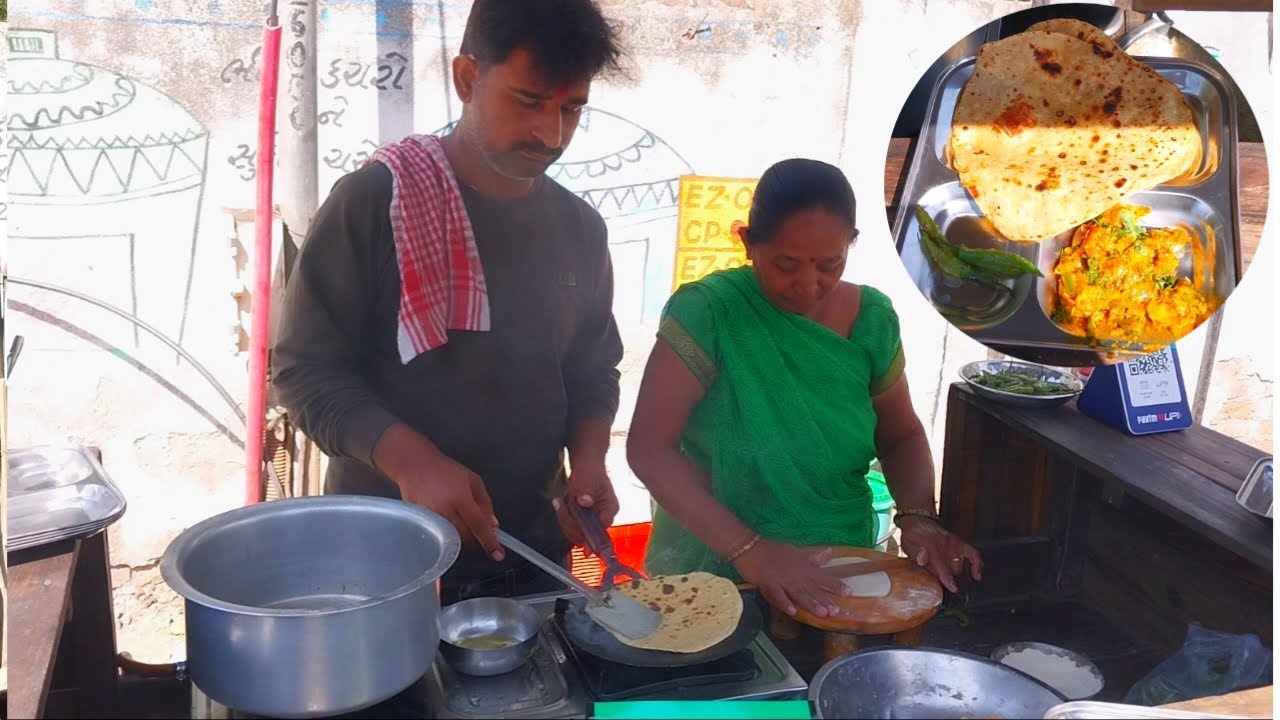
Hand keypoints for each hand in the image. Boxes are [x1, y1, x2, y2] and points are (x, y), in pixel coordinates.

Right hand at [372, 423, 503, 560]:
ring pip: (452, 540)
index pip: (478, 525)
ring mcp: (430, 519)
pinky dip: (447, 533)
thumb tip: (493, 525)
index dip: (490, 541)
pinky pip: (438, 536)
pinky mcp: (420, 523)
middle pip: (466, 537)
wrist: (414, 465)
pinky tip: (445, 519)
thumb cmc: (445, 470)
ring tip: (457, 517)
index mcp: (460, 498)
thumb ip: (485, 502)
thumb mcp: (473, 480)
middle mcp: (444, 511)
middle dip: (475, 536)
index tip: (498, 554)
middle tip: (475, 524)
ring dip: (461, 535)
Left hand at [552, 463, 619, 548]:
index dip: (591, 538)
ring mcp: (593, 516)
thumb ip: (586, 491)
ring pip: (577, 531)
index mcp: (610, 508)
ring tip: (560, 501)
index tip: (586, 550)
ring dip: (565, 519)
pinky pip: (572, 525)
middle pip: (587, 533)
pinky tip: (561, 503)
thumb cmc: (589, 469)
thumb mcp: (588, 479)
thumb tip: (585, 501)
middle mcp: (603, 515)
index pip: (600, 529)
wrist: (584, 462)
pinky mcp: (583, 516)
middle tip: (561, 506)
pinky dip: (564, 517)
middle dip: (571, 523)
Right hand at [732, 539, 848, 617]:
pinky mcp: (768, 584)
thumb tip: (829, 553)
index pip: (822, 576)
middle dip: (824, 599)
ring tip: (822, 613)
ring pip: (798, 593)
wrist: (750, 547)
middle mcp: (795, 574)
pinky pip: (777, 595)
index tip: (849, 592)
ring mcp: (782, 579)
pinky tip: (792, 612)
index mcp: (802, 566)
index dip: (835, 584)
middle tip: (836, 611)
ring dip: (810, 603)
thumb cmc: (773, 550)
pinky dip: (785, 603)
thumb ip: (812, 556)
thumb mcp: (795, 550)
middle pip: (812, 588)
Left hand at [898, 516, 983, 592]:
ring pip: (964, 563)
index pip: (942, 564)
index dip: (948, 578)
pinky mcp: (960, 543)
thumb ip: (915, 553)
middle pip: (955, 567)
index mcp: (931, 547)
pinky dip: (977, 564)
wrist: (919, 520)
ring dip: (964, 576)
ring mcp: (954, 544)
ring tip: (964, 588)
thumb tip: (923, 558)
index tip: (952, 588)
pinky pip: (973, 553)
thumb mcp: (907, 544)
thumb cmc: (913, 536)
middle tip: (954, 594)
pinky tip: (977, 575)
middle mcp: (946, 545)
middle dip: (956, 581)